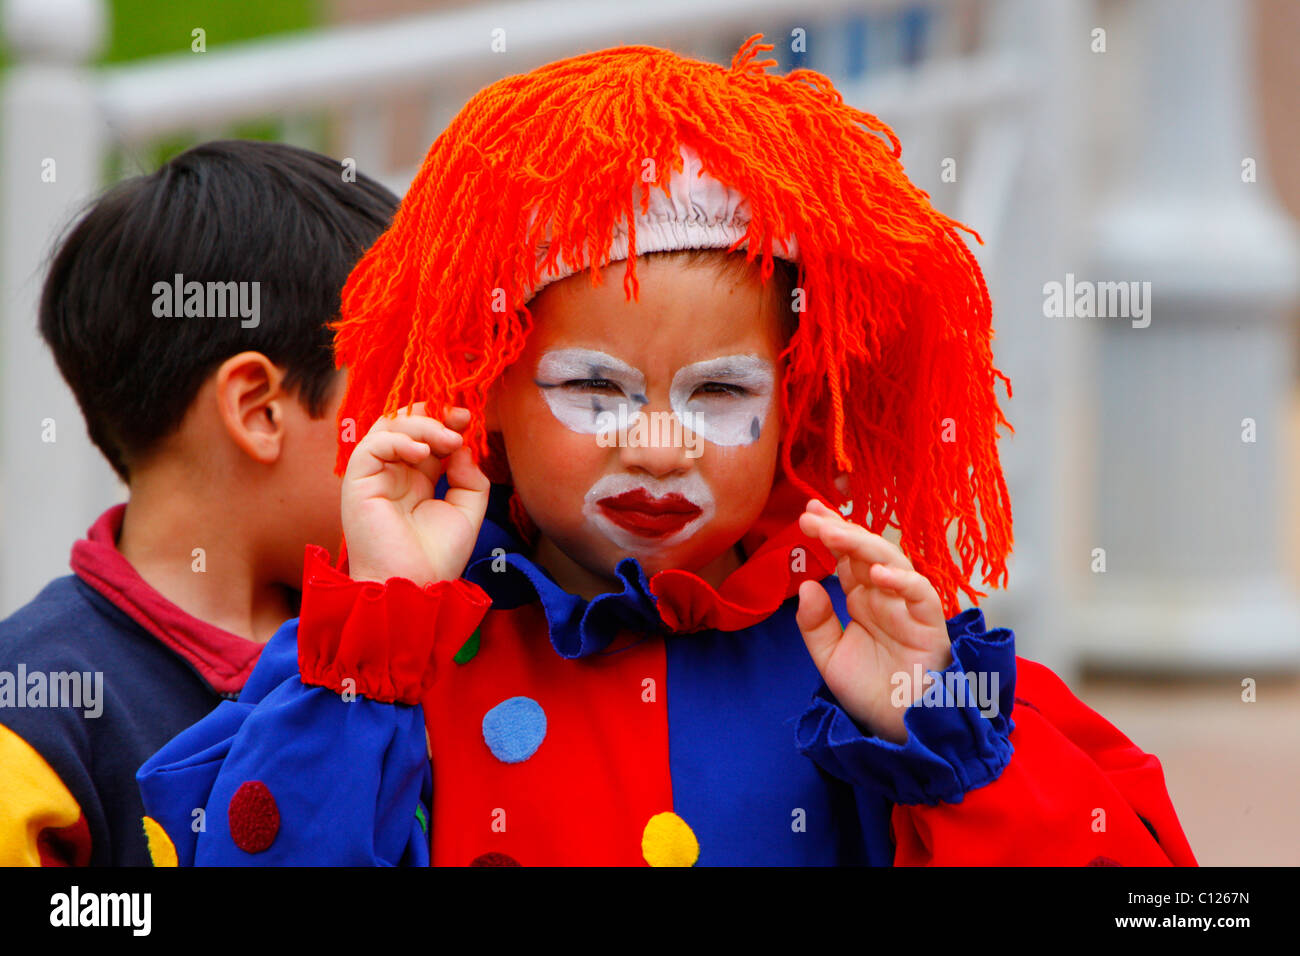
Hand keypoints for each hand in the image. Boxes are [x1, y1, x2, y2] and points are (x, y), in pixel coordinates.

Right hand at [341, 402, 490, 586]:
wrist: (414, 587)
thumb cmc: (437, 557)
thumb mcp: (467, 511)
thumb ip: (469, 477)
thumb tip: (462, 446)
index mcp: (417, 479)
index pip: (426, 435)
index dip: (445, 421)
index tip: (467, 418)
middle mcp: (394, 473)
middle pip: (405, 424)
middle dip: (433, 415)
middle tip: (459, 418)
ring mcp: (375, 476)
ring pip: (388, 427)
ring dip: (421, 425)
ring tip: (447, 440)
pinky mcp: (358, 482)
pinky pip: (372, 445)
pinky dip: (399, 440)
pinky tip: (423, 452)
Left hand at [795, 498, 950, 743]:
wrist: (900, 729)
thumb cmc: (870, 691)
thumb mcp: (829, 657)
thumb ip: (815, 623)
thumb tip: (808, 584)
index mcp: (863, 598)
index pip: (846, 557)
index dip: (830, 534)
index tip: (807, 515)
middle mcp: (886, 596)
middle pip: (866, 552)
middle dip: (841, 531)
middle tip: (813, 516)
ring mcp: (908, 607)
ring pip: (892, 563)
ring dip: (864, 546)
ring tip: (835, 534)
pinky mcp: (929, 626)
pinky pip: (921, 595)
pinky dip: (902, 581)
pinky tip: (877, 574)